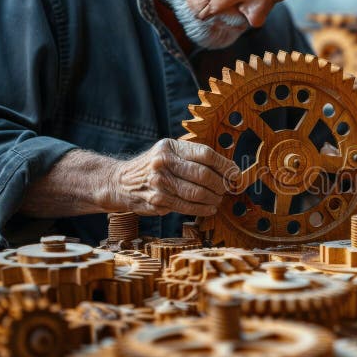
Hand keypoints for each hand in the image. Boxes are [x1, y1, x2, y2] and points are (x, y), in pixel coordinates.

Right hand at [106, 139, 236, 215]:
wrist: (121, 182)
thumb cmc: (155, 166)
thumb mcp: (171, 152)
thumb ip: (195, 158)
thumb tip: (230, 170)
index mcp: (170, 146)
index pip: (205, 154)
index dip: (225, 165)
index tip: (235, 173)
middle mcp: (163, 162)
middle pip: (204, 174)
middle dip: (221, 184)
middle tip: (227, 189)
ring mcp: (159, 182)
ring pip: (197, 192)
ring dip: (214, 198)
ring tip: (218, 199)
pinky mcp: (157, 200)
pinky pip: (187, 206)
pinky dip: (203, 209)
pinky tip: (210, 208)